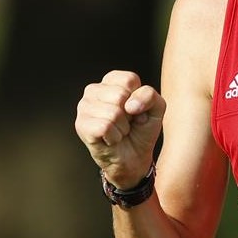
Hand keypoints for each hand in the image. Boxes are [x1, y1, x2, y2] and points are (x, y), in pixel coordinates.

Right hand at [75, 71, 164, 187]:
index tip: (135, 110)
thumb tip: (129, 105)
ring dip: (122, 128)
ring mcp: (84, 107)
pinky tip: (111, 139)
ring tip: (118, 132)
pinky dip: (114, 137)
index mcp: (111, 81)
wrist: (134, 158)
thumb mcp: (155, 109)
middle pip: (120, 95)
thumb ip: (150, 95)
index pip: (129, 80)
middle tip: (126, 123)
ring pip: (113, 112)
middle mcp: (93, 90)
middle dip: (130, 115)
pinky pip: (105, 126)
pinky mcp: (81, 125)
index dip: (139, 99)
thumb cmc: (141, 130)